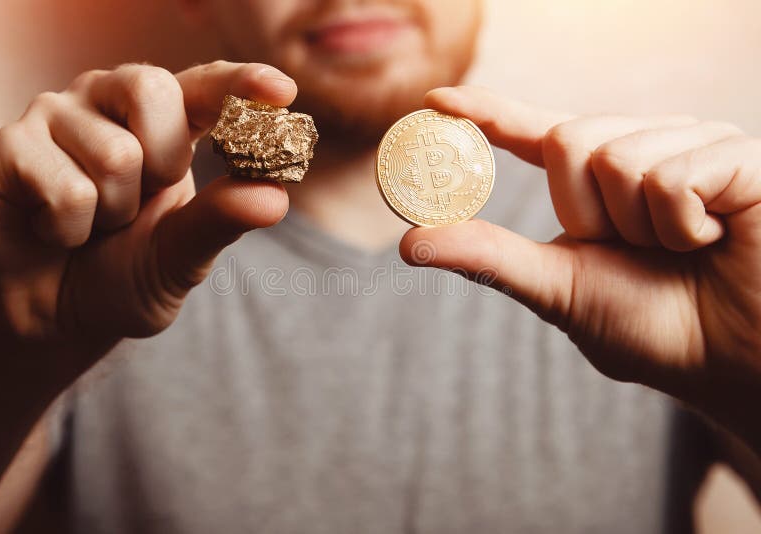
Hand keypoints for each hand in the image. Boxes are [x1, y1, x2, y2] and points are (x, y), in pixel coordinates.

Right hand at [0, 61, 294, 372]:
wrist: (52, 316)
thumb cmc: (123, 274)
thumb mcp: (181, 254)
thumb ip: (221, 220)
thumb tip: (276, 198)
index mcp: (163, 121)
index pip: (205, 86)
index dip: (240, 83)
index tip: (281, 91)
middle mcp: (109, 102)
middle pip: (153, 91)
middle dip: (161, 166)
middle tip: (139, 202)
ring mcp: (56, 117)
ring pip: (113, 154)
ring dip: (112, 214)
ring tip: (93, 224)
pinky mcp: (11, 146)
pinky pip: (66, 191)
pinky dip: (70, 231)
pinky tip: (54, 230)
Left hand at [400, 87, 760, 448]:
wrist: (733, 361)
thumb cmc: (654, 328)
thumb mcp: (558, 288)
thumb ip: (490, 258)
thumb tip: (408, 243)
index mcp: (598, 178)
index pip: (534, 131)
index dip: (486, 112)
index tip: (435, 101)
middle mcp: (640, 148)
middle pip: (569, 138)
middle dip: (587, 212)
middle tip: (631, 249)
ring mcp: (688, 144)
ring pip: (615, 155)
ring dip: (637, 227)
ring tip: (678, 250)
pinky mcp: (736, 154)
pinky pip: (669, 175)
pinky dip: (680, 228)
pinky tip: (711, 240)